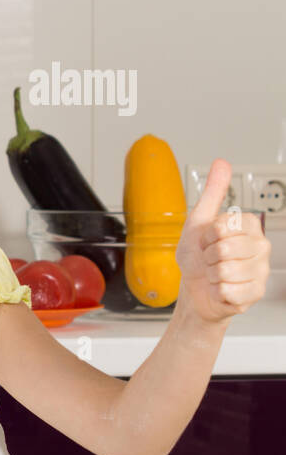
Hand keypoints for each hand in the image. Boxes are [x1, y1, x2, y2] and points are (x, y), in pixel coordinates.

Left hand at [176, 159, 271, 323]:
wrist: (194, 290)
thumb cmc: (197, 257)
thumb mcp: (198, 222)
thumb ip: (212, 193)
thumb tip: (221, 163)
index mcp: (249, 226)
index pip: (223, 226)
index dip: (207, 236)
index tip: (207, 240)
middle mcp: (260, 246)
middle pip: (224, 249)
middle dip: (208, 256)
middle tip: (210, 259)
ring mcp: (260, 270)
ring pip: (226, 270)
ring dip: (211, 275)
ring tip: (215, 273)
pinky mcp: (255, 292)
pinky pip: (229, 290)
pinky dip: (216, 291)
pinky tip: (220, 288)